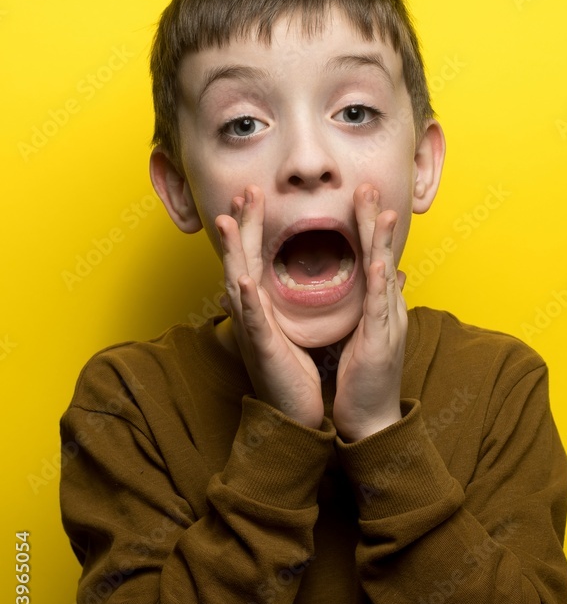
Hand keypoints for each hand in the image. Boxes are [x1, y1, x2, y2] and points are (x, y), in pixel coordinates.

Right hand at [216, 186, 323, 428]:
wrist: (294, 412)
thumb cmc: (294, 370)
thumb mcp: (294, 326)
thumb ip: (293, 299)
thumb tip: (299, 275)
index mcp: (262, 304)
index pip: (255, 255)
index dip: (253, 224)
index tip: (254, 193)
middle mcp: (251, 312)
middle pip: (241, 259)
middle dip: (242, 224)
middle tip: (244, 191)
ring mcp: (252, 329)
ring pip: (237, 282)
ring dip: (234, 251)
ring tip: (229, 221)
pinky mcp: (261, 349)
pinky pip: (252, 321)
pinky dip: (246, 300)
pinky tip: (243, 281)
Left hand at [332, 184, 407, 440]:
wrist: (371, 418)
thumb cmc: (366, 377)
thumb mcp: (371, 331)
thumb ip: (380, 301)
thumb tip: (393, 274)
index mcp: (380, 304)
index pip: (374, 256)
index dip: (369, 226)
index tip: (361, 196)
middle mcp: (388, 307)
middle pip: (382, 254)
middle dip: (375, 220)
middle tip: (368, 187)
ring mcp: (388, 322)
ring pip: (385, 273)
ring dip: (380, 241)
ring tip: (379, 210)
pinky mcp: (382, 341)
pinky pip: (380, 307)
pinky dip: (381, 282)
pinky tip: (380, 261)